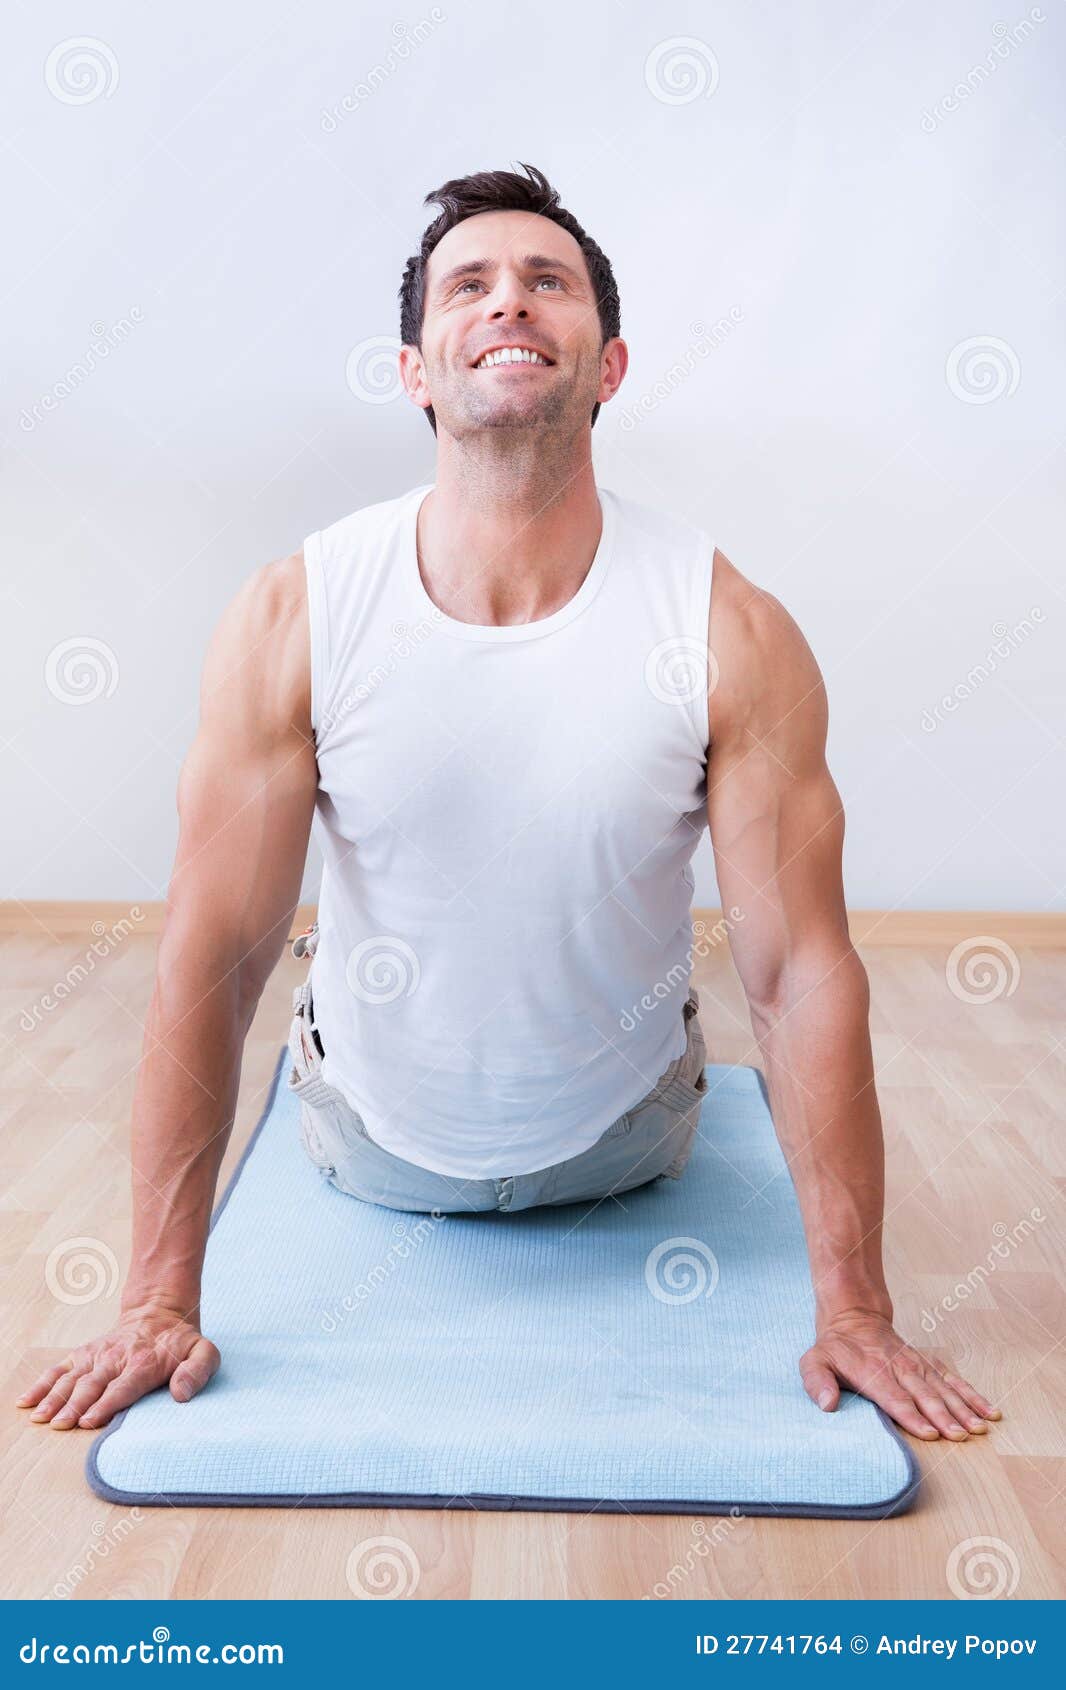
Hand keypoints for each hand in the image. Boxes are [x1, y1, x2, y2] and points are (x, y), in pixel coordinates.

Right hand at [15, 1299, 219, 1428]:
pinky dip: (42, 1384)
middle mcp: (116, 1358)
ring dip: (55, 1398)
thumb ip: (197, 1372)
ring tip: (41, 1417)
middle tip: (60, 1424)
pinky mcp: (84, 1354)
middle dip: (75, 1405)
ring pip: (72, 1378)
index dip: (106, 1403)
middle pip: (92, 1384)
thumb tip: (182, 1394)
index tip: (89, 1420)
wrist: (159, 1312)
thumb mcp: (203, 1352)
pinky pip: (59, 1369)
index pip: (123, 1386)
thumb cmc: (181, 1342)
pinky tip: (26, 1402)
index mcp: (144, 1363)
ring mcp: (96, 1356)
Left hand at [799, 1308, 1000, 1439]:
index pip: (894, 1397)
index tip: (930, 1433)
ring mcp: (917, 1365)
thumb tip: (826, 1405)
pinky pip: (953, 1379)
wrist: (855, 1317)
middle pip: (924, 1395)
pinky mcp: (928, 1364)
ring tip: (980, 1427)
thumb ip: (817, 1382)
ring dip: (963, 1408)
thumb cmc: (834, 1348)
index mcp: (871, 1372)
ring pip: (943, 1388)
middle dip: (944, 1416)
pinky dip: (971, 1394)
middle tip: (961, 1435)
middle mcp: (899, 1368)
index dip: (912, 1416)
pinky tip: (988, 1410)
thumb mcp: (814, 1361)